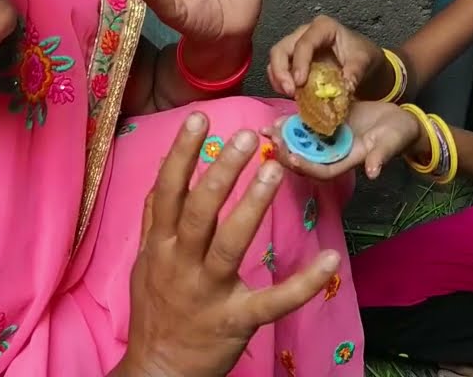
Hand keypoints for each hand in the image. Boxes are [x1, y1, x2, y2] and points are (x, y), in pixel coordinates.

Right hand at [120, 112, 338, 376]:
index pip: (167, 191)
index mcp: (158, 247)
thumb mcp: (144, 264)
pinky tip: (328, 261)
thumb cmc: (156, 312)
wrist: (159, 371)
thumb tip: (162, 182)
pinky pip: (273, 300)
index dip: (182, 154)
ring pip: (229, 243)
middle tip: (248, 136)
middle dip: (222, 170)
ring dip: (252, 205)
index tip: (199, 119)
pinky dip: (302, 282)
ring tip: (273, 170)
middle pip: (199, 210)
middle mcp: (179, 264)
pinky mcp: (236, 320)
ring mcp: (208, 293)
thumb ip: (153, 224)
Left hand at [262, 101, 421, 181]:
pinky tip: (277, 119)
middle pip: (306, 158)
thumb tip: (374, 172)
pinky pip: (305, 126)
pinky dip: (292, 124)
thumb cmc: (398, 135)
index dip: (307, 167)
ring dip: (284, 138)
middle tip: (272, 141)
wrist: (399, 120)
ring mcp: (328, 140)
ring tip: (267, 130)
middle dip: (287, 151)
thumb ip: (381, 156)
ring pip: (302, 143)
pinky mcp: (326, 124)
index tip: (292, 158)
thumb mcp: (391, 143)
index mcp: (347, 162)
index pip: (323, 171)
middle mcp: (333, 153)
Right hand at [267, 16, 383, 96]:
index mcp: (323, 27)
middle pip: (281, 49)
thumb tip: (345, 88)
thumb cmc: (362, 55)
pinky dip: (280, 83)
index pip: (304, 43)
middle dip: (281, 71)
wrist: (363, 62)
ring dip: (278, 79)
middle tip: (290, 91)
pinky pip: (278, 71)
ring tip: (290, 95)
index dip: (300, 62)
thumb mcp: (364, 61)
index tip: (300, 82)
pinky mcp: (293, 61)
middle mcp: (304, 33)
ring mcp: (296, 46)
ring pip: (276, 60)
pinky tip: (291, 95)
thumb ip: (355, 72)